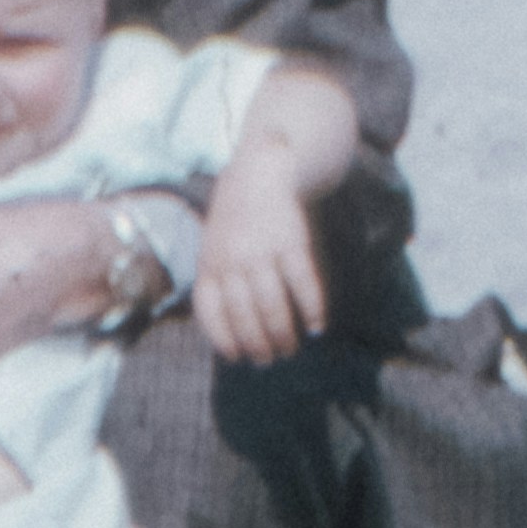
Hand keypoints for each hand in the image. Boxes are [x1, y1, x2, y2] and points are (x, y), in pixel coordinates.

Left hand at [196, 158, 323, 367]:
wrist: (260, 168)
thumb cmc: (236, 217)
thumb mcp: (213, 245)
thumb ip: (218, 281)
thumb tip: (230, 334)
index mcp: (209, 262)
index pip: (210, 312)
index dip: (223, 339)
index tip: (237, 357)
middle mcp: (232, 259)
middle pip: (244, 315)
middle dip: (258, 345)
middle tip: (271, 359)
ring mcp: (261, 250)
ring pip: (272, 305)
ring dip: (283, 334)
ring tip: (291, 348)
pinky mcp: (290, 240)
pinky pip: (302, 282)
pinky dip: (311, 309)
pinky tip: (316, 326)